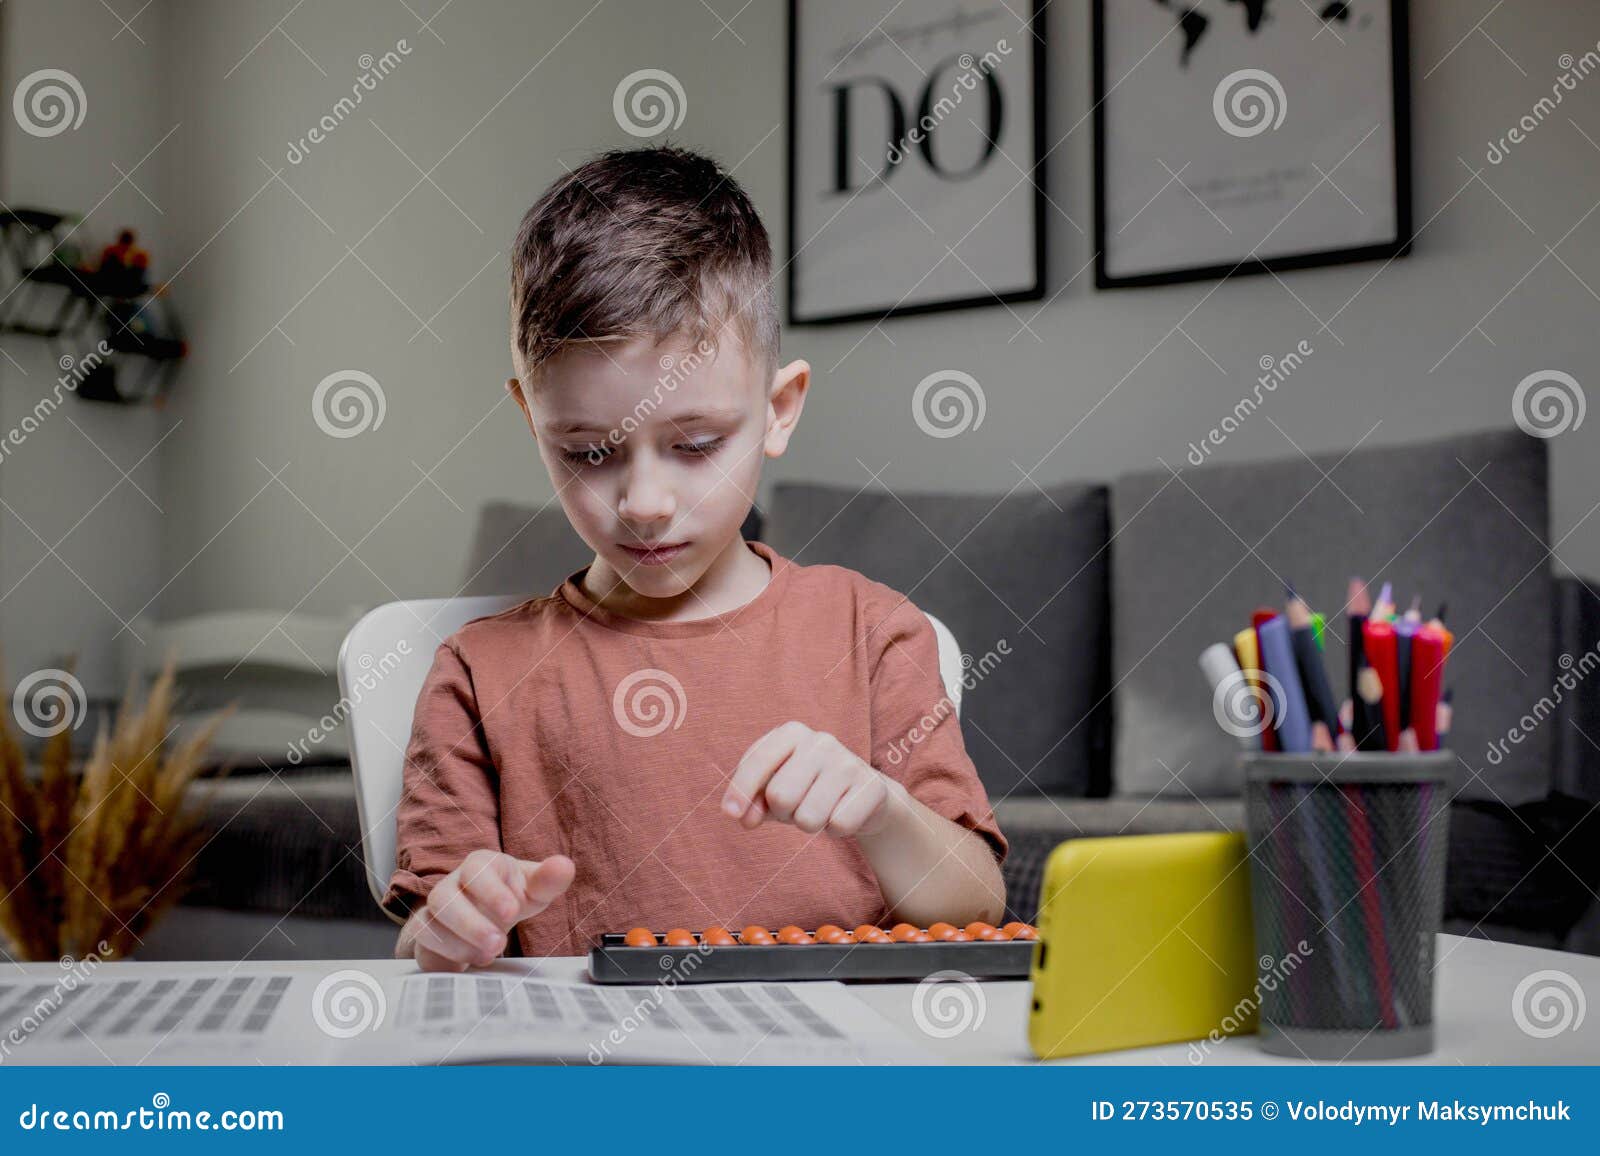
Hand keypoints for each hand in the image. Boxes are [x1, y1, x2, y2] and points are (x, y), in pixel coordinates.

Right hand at [409, 849, 574, 971]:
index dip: (491, 891)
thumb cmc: (511, 895)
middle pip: (444, 897)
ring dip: (457, 943)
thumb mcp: (534, 889)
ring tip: (488, 956)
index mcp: (480, 865)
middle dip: (470, 924)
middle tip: (498, 944)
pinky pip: (423, 944)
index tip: (512, 912)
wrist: (487, 913)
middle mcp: (452, 884)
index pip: (475, 868)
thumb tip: (564, 867)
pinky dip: (444, 956)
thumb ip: (549, 880)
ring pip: (427, 922)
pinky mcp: (427, 934)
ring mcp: (436, 910)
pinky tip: (470, 964)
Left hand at [721, 721, 901, 837]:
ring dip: (809, 825)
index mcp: (792, 733)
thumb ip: (751, 799)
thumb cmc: (808, 789)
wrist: (863, 796)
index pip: (758, 761)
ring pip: (809, 818)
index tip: (731, 815)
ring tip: (820, 811)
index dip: (740, 791)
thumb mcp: (775, 788)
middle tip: (796, 809)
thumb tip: (742, 817)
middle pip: (780, 796)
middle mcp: (821, 741)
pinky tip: (842, 814)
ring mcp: (849, 762)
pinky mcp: (872, 786)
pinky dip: (835, 830)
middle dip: (783, 814)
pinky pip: (838, 826)